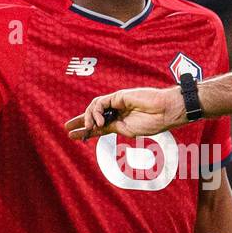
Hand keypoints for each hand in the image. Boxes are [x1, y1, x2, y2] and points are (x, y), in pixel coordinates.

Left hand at [64, 86, 185, 140]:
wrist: (164, 112)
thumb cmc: (151, 123)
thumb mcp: (126, 130)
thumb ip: (110, 128)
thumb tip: (95, 128)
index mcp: (119, 122)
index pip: (97, 125)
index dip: (84, 130)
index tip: (73, 136)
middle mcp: (116, 111)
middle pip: (92, 114)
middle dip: (79, 121)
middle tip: (67, 128)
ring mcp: (116, 102)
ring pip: (94, 108)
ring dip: (88, 118)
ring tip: (89, 127)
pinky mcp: (118, 96)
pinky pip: (100, 102)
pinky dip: (97, 112)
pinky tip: (100, 121)